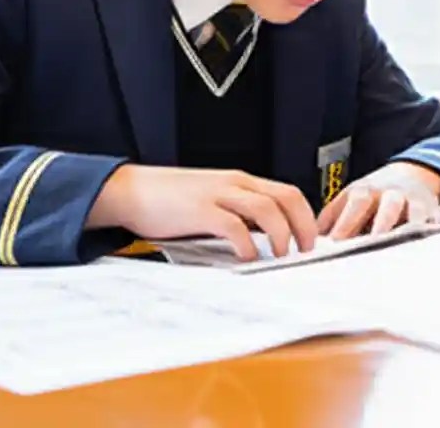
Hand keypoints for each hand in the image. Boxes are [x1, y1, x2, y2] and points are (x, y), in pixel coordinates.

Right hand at [87, 165, 317, 259]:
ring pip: (268, 209)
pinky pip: (235, 226)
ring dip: (281, 236)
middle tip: (304, 251)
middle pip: (286, 198)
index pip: (287, 193)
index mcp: (240, 181)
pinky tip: (247, 258)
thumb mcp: (211, 200)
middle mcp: (234, 183)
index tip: (309, 240)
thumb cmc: (168, 199)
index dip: (305, 217)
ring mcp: (218, 195)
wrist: (130, 190)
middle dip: (303, 226)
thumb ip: (236, 214)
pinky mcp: (200, 210)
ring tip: (280, 257)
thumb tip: (261, 240)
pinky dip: (248, 245)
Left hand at [317, 162, 439, 239]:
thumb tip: (309, 241)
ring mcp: (415, 203)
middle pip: (387, 206)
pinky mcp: (434, 214)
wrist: (409, 178)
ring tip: (403, 247)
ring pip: (414, 214)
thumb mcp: (349, 198)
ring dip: (409, 228)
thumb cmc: (372, 197)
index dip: (347, 222)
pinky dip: (434, 234)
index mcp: (366, 191)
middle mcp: (392, 194)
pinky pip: (436, 224)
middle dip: (380, 225)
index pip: (356, 203)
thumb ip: (331, 218)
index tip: (336, 243)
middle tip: (371, 245)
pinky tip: (429, 250)